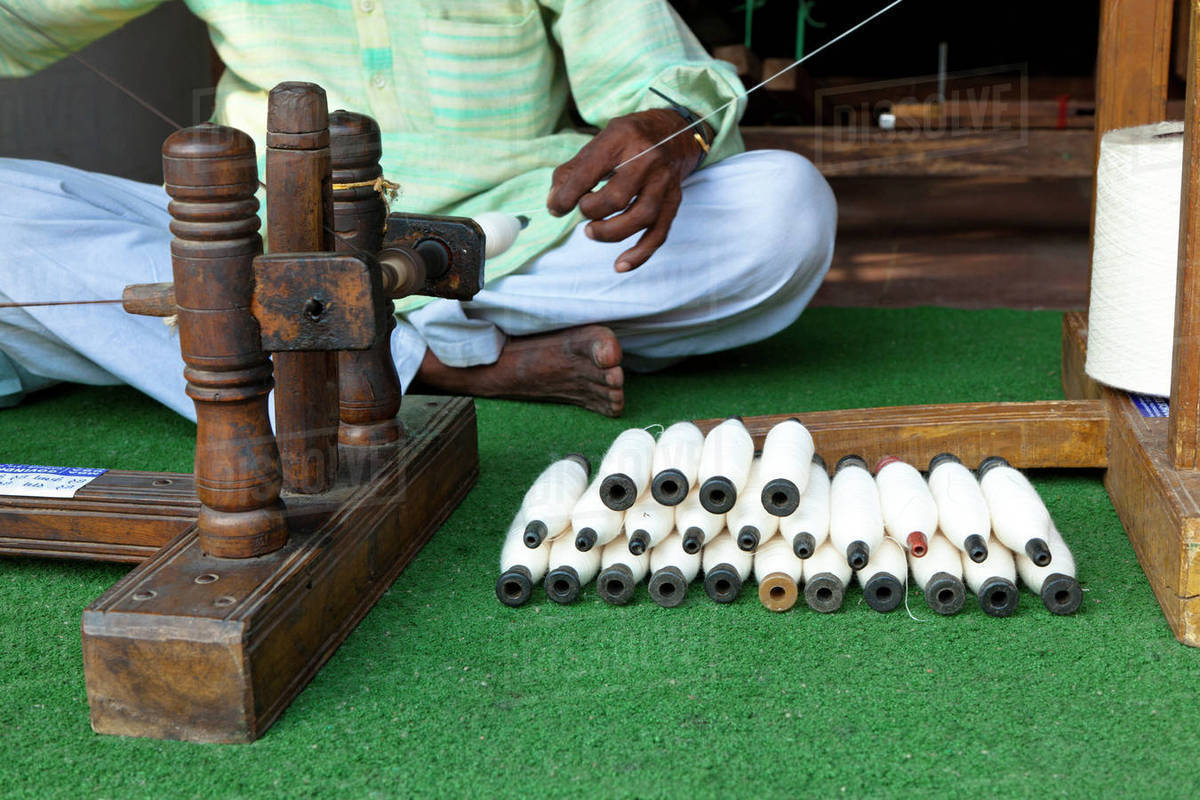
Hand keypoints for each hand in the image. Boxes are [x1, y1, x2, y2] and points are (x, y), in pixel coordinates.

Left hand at [547, 108, 704, 271]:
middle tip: (583, 211)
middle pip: (616, 198)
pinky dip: (639, 254)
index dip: (566, 196)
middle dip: (591, 211)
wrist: (674, 131)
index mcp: (622, 139)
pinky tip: (620, 265)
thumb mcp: (599, 141)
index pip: (589, 173)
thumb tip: (555, 203)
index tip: (556, 207)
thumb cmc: (628, 139)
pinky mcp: (674, 201)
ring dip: (610, 232)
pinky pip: (659, 233)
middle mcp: (648, 159)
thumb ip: (573, 171)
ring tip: (592, 232)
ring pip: (640, 218)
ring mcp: (664, 182)